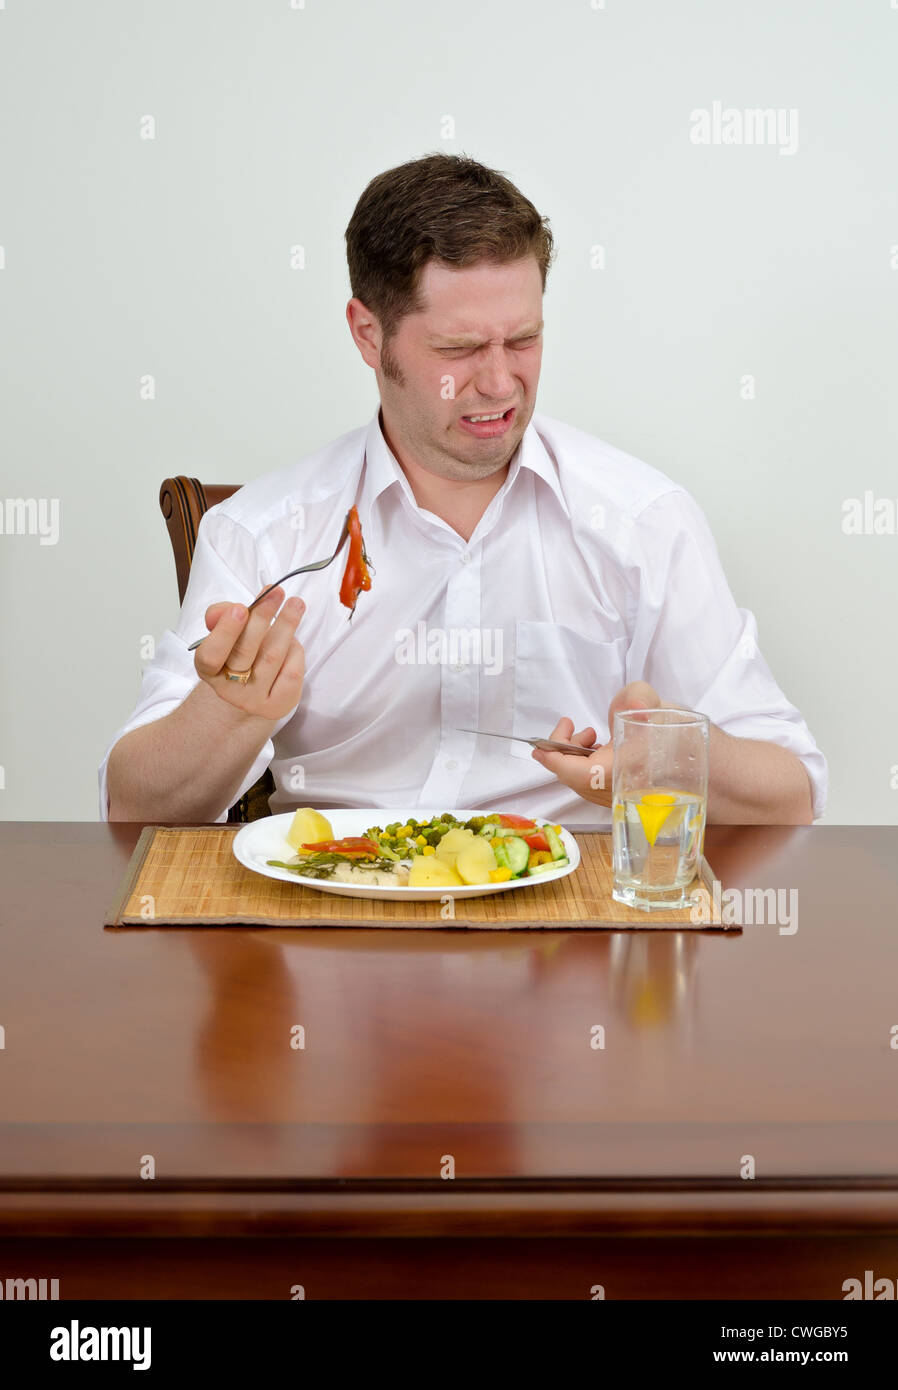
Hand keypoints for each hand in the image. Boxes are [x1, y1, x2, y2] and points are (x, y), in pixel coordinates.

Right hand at [193, 585, 306, 720]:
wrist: (253, 689)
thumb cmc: (238, 652)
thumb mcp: (225, 630)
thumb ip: (221, 614)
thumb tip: (229, 609)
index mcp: (208, 670)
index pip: (210, 655)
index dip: (225, 632)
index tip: (240, 608)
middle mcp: (228, 689)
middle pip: (244, 652)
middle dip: (261, 619)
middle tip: (275, 593)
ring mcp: (253, 700)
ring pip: (272, 658)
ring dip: (286, 626)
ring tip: (295, 604)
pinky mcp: (278, 705)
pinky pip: (291, 672)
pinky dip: (295, 651)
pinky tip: (293, 640)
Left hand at [530, 681, 661, 807]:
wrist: (683, 745)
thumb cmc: (663, 721)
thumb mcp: (650, 700)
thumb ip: (642, 698)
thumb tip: (637, 706)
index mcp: (631, 768)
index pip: (585, 775)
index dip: (558, 762)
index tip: (539, 748)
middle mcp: (624, 787)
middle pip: (577, 780)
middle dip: (564, 752)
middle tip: (569, 726)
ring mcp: (620, 795)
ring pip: (581, 784)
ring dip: (573, 758)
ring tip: (589, 735)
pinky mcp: (617, 796)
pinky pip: (590, 786)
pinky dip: (582, 766)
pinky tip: (594, 748)